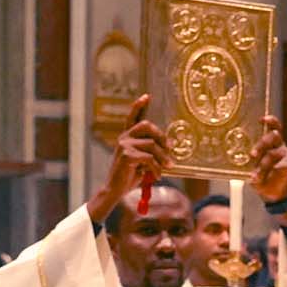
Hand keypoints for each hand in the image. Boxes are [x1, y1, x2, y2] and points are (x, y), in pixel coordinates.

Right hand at [87, 96, 171, 221]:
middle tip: (170, 147)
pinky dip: (156, 168)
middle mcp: (124, 138)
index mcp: (127, 137)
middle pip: (147, 126)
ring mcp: (124, 145)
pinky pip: (149, 158)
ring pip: (151, 145)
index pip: (132, 117)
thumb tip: (168, 149)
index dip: (139, 105)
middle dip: (161, 136)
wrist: (115, 190)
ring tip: (168, 167)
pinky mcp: (127, 155)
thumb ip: (151, 152)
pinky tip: (157, 176)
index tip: (147, 96)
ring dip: (163, 157)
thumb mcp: (142, 162)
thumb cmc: (129, 176)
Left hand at [250, 115, 286, 204]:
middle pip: (273, 136)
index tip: (261, 119)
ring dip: (263, 164)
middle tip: (252, 155)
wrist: (271, 193)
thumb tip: (235, 158)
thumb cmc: (260, 175)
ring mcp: (284, 154)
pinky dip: (272, 172)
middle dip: (261, 144)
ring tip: (255, 175)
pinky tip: (267, 178)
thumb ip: (247, 161)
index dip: (270, 121)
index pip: (273, 126)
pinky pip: (281, 166)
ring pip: (274, 153)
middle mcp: (279, 144)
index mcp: (270, 141)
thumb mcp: (251, 167)